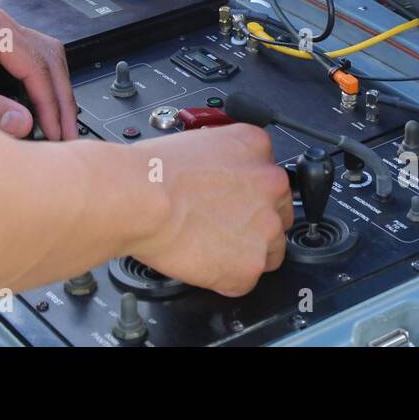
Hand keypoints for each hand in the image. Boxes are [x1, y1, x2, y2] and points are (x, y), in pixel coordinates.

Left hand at [0, 7, 77, 139]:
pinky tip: (43, 105)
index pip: (36, 64)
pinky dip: (42, 83)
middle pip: (50, 57)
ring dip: (55, 90)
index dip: (49, 102)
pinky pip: (32, 58)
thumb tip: (22, 123)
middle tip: (67, 133)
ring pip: (46, 56)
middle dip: (61, 98)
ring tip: (60, 124)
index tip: (55, 131)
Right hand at [126, 124, 292, 296]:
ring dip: (244, 250)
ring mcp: (266, 227)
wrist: (141, 198)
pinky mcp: (251, 264)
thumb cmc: (153, 171)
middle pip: (277, 211)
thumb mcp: (197, 141)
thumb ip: (222, 159)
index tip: (232, 199)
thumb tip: (217, 176)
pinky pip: (245, 278)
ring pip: (270, 249)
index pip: (268, 173)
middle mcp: (271, 184)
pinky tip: (201, 260)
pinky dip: (225, 277)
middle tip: (220, 224)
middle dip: (253, 221)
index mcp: (256, 146)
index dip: (247, 191)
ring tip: (209, 245)